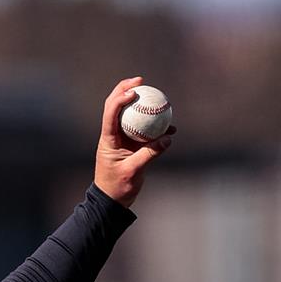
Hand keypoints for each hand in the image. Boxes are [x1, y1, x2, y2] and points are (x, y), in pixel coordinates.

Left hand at [92, 76, 175, 208]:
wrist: (113, 200)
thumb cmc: (117, 187)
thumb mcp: (133, 171)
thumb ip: (150, 154)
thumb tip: (167, 139)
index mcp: (108, 139)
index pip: (111, 113)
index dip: (120, 98)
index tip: (134, 90)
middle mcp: (113, 135)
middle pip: (117, 106)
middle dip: (126, 90)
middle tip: (141, 80)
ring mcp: (122, 139)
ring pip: (131, 116)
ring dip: (142, 104)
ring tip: (156, 94)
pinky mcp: (132, 146)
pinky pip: (144, 132)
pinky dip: (156, 128)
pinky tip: (171, 127)